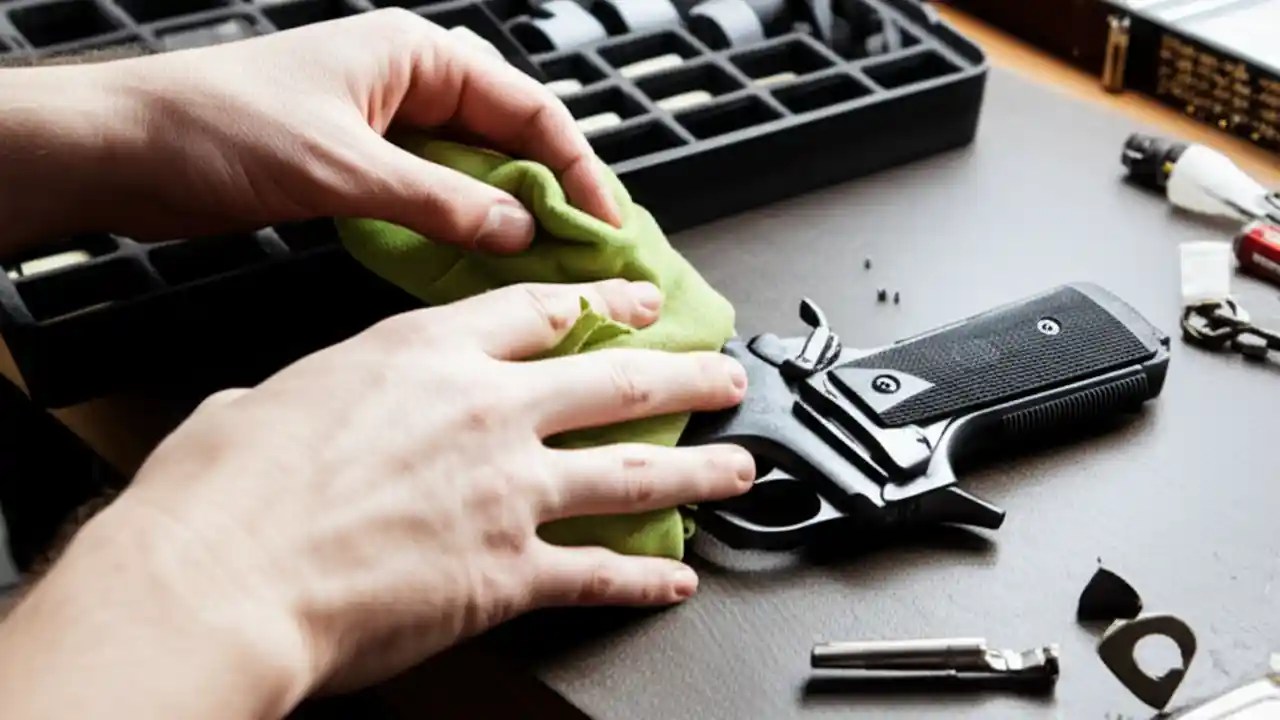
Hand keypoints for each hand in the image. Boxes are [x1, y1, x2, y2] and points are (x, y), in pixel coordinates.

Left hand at [0, 9, 619, 251]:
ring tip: (551, 270)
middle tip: (590, 254)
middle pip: (508, 140)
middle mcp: (408, 86)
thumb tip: (518, 232)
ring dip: (509, 220)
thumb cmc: (219, 128)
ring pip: (474, 174)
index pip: (526, 107)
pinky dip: (462, 233)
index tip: (606, 222)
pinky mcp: (359, 168)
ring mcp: (385, 128)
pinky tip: (484, 270)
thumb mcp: (345, 168)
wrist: (124, 150)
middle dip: (551, 196)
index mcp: (415, 56)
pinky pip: (433, 199)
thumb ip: (441, 202)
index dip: (576, 166)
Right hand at [95, 280, 750, 707]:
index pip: (539, 313)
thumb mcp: (266, 401)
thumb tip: (302, 406)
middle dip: (682, 374)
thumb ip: (320, 396)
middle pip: (614, 381)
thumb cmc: (225, 495)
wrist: (224, 580)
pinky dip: (646, 580)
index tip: (637, 301)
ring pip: (634, 470)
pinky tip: (678, 580)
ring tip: (739, 468)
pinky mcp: (511, 572)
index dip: (602, 303)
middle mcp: (486, 412)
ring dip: (699, 470)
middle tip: (723, 373)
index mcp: (426, 356)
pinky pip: (600, 573)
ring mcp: (510, 491)